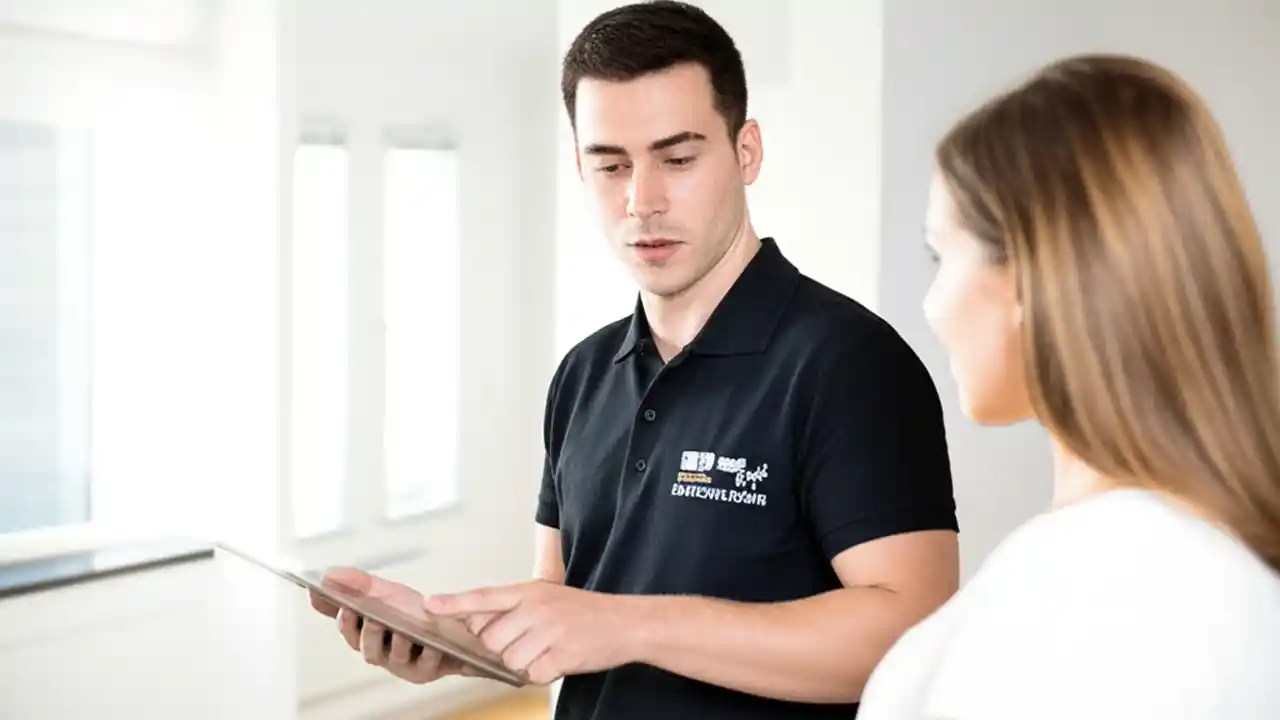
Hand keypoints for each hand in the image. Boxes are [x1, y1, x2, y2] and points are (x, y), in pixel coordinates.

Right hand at [309, 568, 467, 683]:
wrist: (452, 629)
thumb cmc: (415, 613)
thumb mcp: (388, 592)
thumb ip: (358, 584)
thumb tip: (328, 575)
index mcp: (366, 632)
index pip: (346, 626)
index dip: (339, 616)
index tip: (332, 601)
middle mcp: (380, 650)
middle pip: (363, 646)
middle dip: (363, 631)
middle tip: (364, 615)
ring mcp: (402, 662)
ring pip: (393, 657)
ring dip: (396, 642)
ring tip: (400, 629)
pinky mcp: (425, 669)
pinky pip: (425, 663)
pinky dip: (428, 653)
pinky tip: (432, 645)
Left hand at [425, 581, 643, 685]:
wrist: (627, 622)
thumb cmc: (584, 612)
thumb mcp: (549, 597)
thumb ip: (515, 609)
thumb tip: (479, 627)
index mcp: (529, 591)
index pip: (484, 597)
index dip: (455, 603)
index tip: (430, 604)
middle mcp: (536, 608)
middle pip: (492, 640)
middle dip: (504, 649)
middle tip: (530, 642)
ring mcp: (549, 631)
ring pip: (511, 661)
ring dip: (526, 664)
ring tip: (549, 649)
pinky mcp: (561, 654)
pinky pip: (534, 675)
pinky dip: (544, 674)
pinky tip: (560, 659)